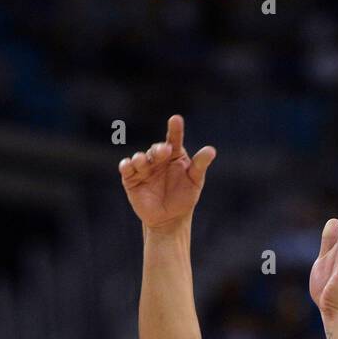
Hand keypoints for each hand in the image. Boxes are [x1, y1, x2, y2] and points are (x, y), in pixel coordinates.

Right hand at [119, 114, 215, 230]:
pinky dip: (126, 165)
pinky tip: (128, 165)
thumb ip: (200, 165)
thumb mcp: (195, 181)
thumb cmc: (184, 196)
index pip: (174, 138)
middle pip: (156, 149)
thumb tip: (211, 150)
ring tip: (143, 161)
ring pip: (140, 158)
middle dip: (159, 149)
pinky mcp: (131, 179)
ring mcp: (144, 168)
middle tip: (164, 150)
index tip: (176, 119)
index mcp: (173, 154)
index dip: (175, 129)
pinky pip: (127, 169)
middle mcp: (157, 158)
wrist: (170, 218)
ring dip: (141, 158)